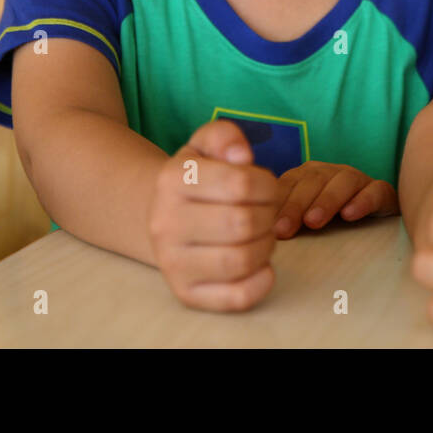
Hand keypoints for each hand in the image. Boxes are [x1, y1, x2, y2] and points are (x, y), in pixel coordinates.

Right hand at [147, 120, 278, 311]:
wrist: (163, 216)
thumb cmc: (197, 179)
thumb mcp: (205, 145)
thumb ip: (224, 135)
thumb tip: (242, 155)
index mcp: (173, 180)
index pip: (242, 184)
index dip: (268, 185)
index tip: (267, 187)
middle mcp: (165, 223)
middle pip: (244, 223)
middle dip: (269, 215)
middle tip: (267, 212)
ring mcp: (172, 263)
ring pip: (242, 260)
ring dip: (267, 245)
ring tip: (262, 234)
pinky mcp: (187, 293)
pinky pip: (236, 297)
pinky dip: (262, 282)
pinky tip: (263, 265)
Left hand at [271, 161, 399, 238]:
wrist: (372, 218)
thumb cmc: (329, 223)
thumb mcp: (303, 220)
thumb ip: (284, 220)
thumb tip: (258, 234)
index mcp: (308, 176)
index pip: (290, 183)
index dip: (279, 204)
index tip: (268, 228)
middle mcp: (332, 173)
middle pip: (314, 181)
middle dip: (296, 205)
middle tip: (284, 230)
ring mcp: (358, 180)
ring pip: (343, 181)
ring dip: (326, 200)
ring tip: (313, 222)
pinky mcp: (382, 192)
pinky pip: (375, 190)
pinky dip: (362, 200)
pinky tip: (350, 214)